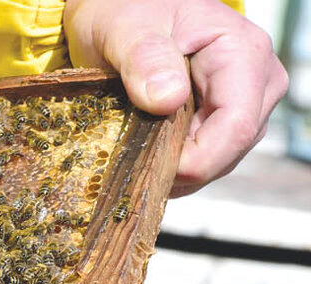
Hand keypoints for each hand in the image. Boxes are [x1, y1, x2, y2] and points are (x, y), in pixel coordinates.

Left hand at [64, 0, 286, 195]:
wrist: (130, 8)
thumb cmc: (129, 11)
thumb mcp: (125, 29)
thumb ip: (145, 60)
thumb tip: (167, 99)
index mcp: (242, 52)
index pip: (235, 125)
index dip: (196, 160)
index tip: (150, 167)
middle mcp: (257, 81)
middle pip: (230, 150)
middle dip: (183, 169)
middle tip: (133, 162)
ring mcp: (247, 102)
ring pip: (221, 160)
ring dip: (178, 169)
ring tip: (137, 155)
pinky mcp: (228, 118)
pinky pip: (209, 157)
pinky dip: (178, 165)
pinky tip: (149, 155)